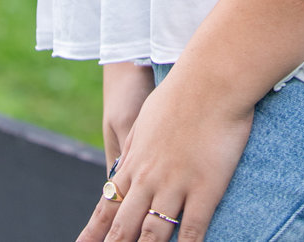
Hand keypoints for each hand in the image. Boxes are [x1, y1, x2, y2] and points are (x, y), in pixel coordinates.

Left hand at [77, 65, 254, 241]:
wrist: (211, 77)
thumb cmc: (180, 91)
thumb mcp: (146, 118)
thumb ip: (135, 147)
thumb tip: (125, 166)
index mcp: (134, 163)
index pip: (107, 208)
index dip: (93, 236)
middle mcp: (148, 180)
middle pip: (125, 230)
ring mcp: (175, 185)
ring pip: (154, 236)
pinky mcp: (204, 188)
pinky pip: (192, 230)